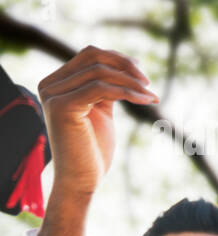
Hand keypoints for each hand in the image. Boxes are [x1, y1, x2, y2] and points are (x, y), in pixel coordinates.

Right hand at [36, 46, 157, 198]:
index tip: (143, 75)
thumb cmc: (93, 149)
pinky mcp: (62, 107)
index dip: (119, 59)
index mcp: (56, 83)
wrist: (82, 180)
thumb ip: (104, 88)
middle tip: (148, 82)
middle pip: (93, 57)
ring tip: (151, 96)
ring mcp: (53, 95)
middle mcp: (49, 86)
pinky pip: (101, 89)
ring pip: (100, 73)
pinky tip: (146, 100)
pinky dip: (128, 92)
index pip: (89, 55)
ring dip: (132, 82)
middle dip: (125, 65)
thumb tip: (124, 65)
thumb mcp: (99, 110)